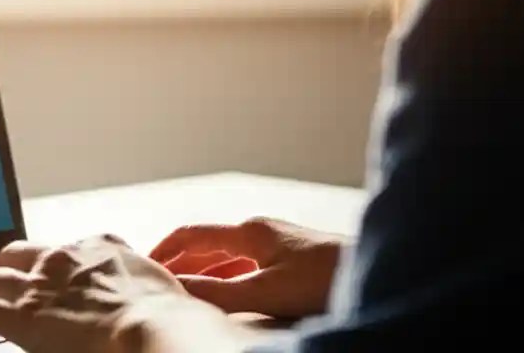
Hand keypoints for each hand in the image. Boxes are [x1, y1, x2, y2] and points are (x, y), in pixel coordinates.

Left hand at [0, 235, 247, 352]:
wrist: (156, 332)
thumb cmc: (173, 323)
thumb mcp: (169, 294)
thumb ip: (155, 291)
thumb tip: (174, 309)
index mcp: (102, 249)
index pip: (71, 250)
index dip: (60, 266)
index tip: (60, 276)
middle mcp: (64, 258)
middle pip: (22, 254)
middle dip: (12, 268)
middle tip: (8, 284)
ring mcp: (39, 285)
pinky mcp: (18, 316)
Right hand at [149, 217, 347, 318]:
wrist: (381, 273)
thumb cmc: (326, 280)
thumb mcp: (265, 292)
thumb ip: (219, 291)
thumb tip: (176, 286)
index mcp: (250, 231)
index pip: (192, 234)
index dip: (164, 250)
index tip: (143, 265)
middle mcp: (262, 230)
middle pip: (208, 243)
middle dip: (181, 261)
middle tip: (159, 280)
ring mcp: (280, 242)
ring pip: (230, 255)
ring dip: (205, 270)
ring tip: (187, 290)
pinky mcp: (296, 256)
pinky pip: (249, 263)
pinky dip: (229, 276)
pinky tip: (230, 293)